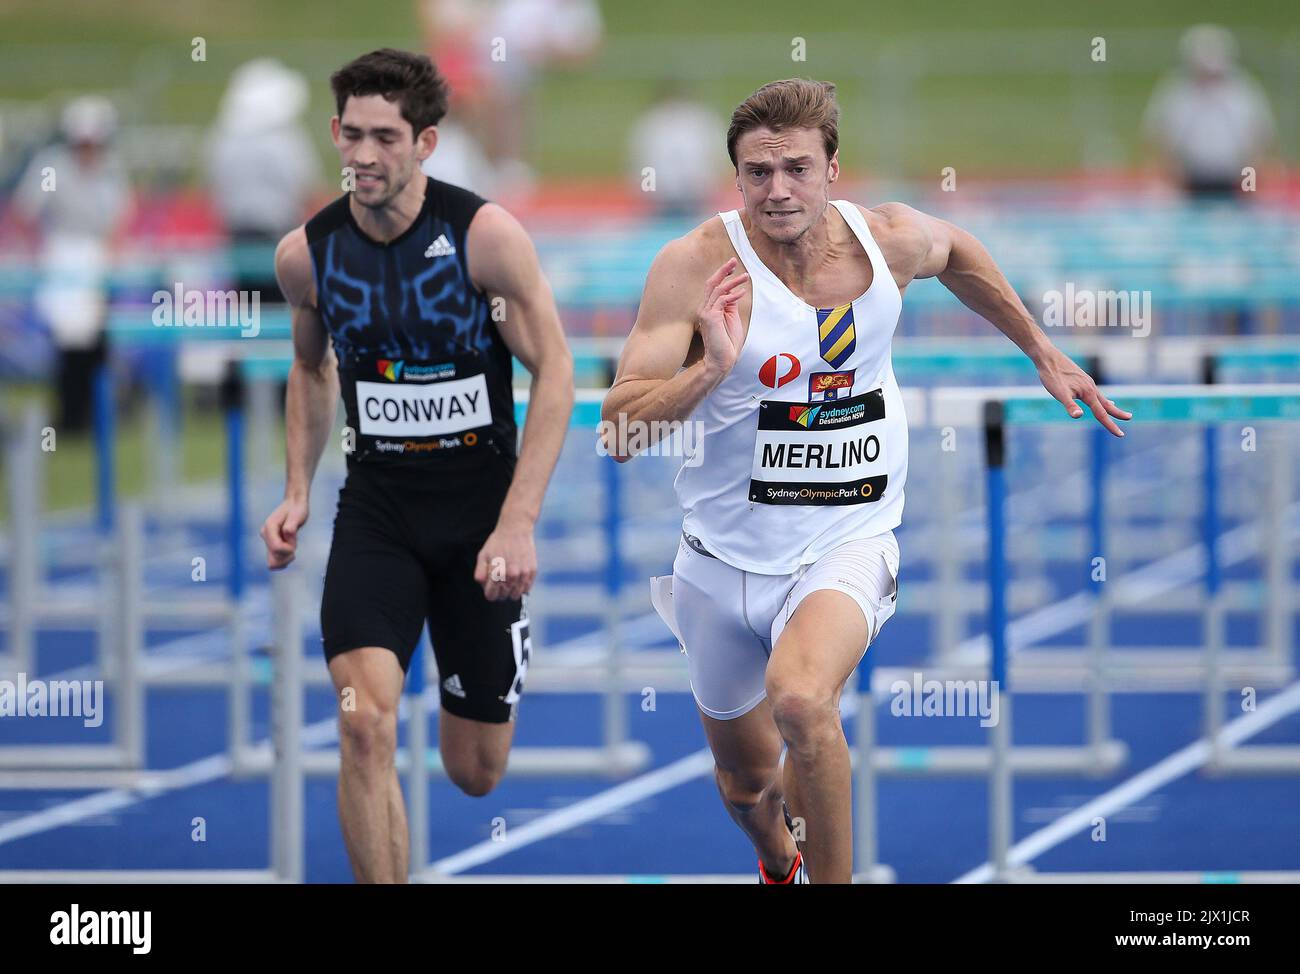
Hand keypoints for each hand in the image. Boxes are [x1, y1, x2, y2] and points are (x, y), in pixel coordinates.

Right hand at [260, 495, 308, 569]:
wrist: (293, 505)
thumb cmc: (297, 510)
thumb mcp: (297, 516)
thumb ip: (291, 526)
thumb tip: (287, 533)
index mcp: (270, 527)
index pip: (277, 548)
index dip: (289, 549)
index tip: (295, 544)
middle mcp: (265, 534)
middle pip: (273, 558)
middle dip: (286, 557)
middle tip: (294, 548)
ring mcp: (267, 540)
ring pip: (273, 562)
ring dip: (285, 559)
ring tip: (292, 548)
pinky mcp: (270, 544)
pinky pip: (274, 560)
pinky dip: (284, 559)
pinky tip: (290, 551)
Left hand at [474, 515, 536, 601]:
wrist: (516, 529)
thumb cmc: (497, 543)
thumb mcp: (483, 555)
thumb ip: (480, 573)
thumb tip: (483, 586)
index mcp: (497, 573)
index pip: (491, 596)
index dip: (489, 592)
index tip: (490, 588)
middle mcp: (511, 576)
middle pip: (503, 596)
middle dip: (499, 592)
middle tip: (499, 582)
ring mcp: (523, 574)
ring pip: (516, 595)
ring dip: (510, 591)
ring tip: (508, 580)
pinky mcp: (532, 572)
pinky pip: (526, 588)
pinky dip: (521, 587)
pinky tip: (517, 578)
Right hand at [696, 257, 748, 380]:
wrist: (721, 360)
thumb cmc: (727, 343)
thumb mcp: (731, 319)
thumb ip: (730, 305)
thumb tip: (735, 291)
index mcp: (709, 308)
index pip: (713, 287)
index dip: (722, 275)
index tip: (733, 267)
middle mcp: (705, 308)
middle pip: (712, 283)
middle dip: (723, 271)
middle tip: (734, 260)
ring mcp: (706, 312)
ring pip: (718, 289)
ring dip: (732, 281)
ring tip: (745, 276)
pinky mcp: (710, 317)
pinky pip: (722, 300)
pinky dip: (733, 294)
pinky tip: (742, 292)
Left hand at [1036, 348, 1131, 436]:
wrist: (1048, 357)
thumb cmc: (1052, 376)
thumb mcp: (1059, 393)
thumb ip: (1070, 405)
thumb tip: (1079, 416)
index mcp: (1088, 393)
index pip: (1101, 413)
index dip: (1110, 425)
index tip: (1120, 435)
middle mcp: (1091, 387)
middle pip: (1106, 404)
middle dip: (1117, 413)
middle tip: (1129, 418)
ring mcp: (1087, 382)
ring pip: (1101, 397)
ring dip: (1110, 406)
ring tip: (1117, 411)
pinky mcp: (1081, 379)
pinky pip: (1094, 392)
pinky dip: (1100, 398)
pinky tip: (1099, 398)